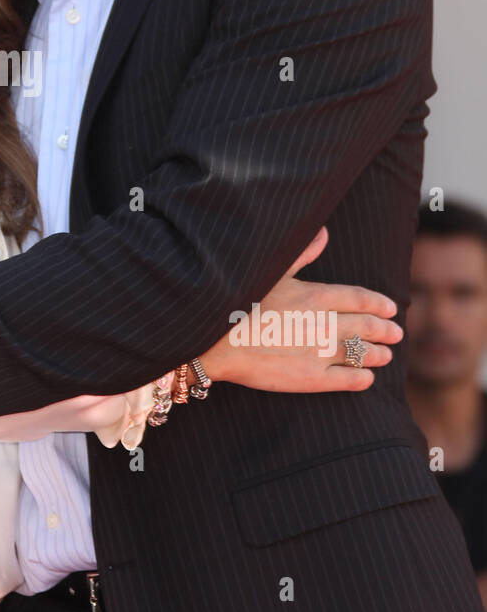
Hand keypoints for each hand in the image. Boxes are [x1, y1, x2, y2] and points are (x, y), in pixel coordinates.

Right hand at [199, 227, 400, 392]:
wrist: (216, 343)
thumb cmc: (239, 302)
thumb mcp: (272, 272)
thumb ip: (302, 254)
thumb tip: (323, 232)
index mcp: (316, 295)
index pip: (360, 298)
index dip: (379, 303)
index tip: (390, 308)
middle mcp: (324, 324)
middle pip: (367, 326)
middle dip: (385, 329)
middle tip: (396, 332)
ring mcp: (320, 352)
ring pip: (363, 353)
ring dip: (379, 354)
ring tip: (386, 355)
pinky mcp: (311, 378)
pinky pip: (348, 379)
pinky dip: (362, 378)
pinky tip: (366, 377)